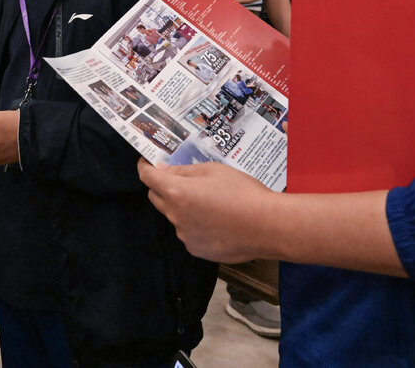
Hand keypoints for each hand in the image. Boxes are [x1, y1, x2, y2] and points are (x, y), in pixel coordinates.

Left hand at [137, 159, 273, 262]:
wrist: (268, 226)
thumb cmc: (243, 193)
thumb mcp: (212, 170)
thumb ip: (182, 171)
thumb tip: (162, 170)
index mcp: (176, 192)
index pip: (148, 178)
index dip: (145, 167)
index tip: (148, 163)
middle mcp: (175, 216)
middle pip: (157, 198)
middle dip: (162, 187)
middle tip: (181, 180)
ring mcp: (185, 236)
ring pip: (174, 216)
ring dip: (182, 208)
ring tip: (210, 202)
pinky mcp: (197, 250)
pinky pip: (188, 233)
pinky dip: (195, 225)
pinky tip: (217, 221)